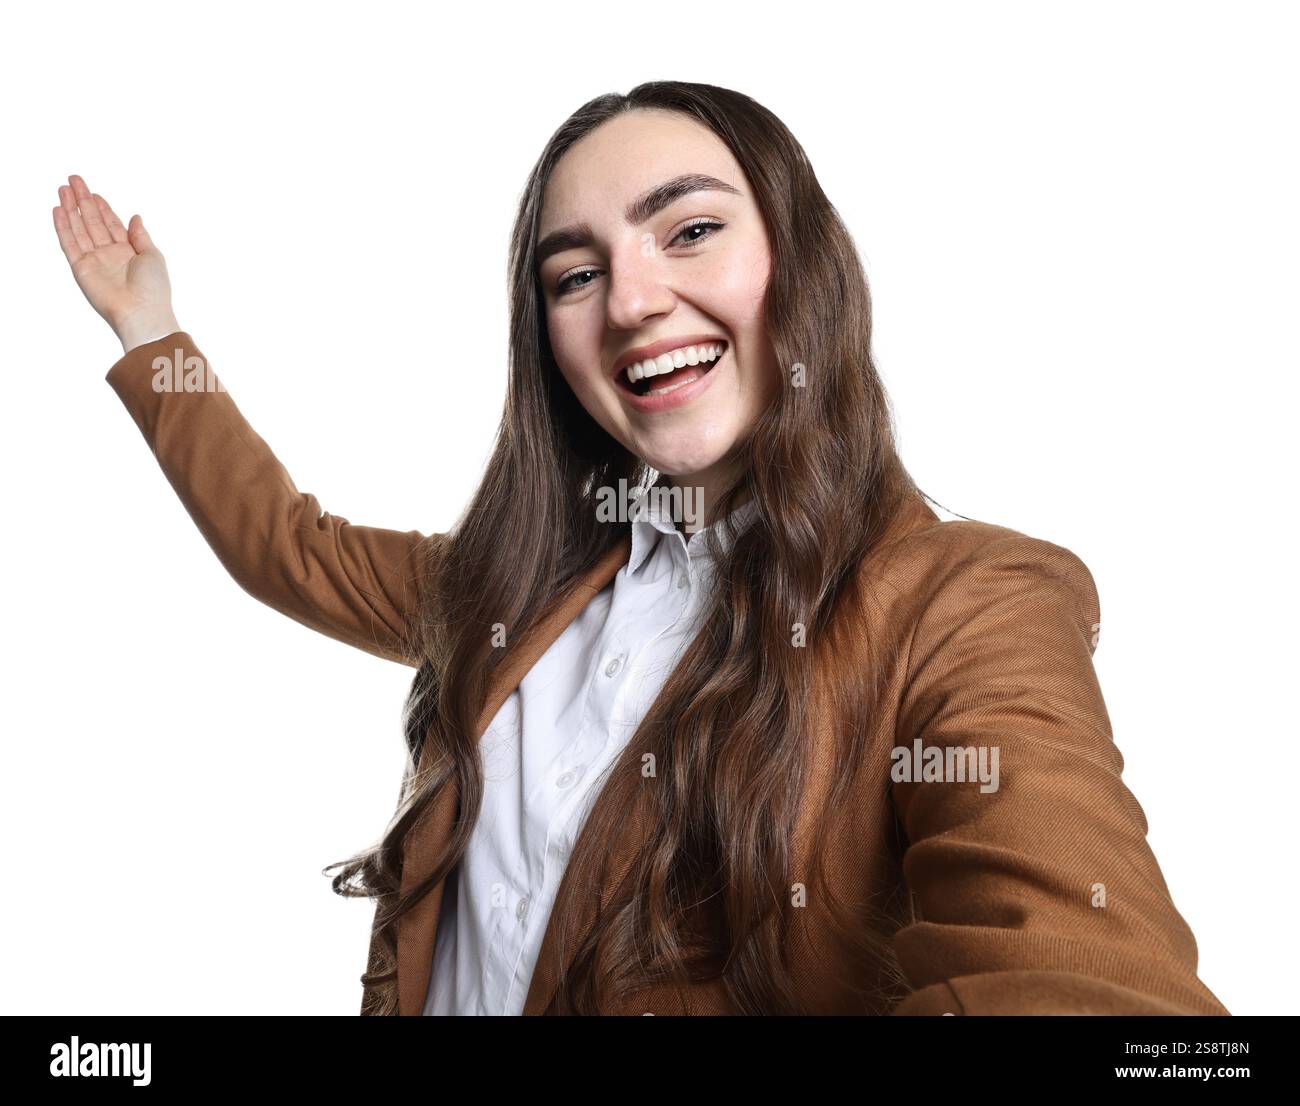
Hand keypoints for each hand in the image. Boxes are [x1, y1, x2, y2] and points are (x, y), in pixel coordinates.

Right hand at [52, 174, 178, 349]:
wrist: (142, 313)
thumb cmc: (154, 288)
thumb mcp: (153, 256)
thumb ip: (140, 236)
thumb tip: (135, 217)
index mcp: (129, 251)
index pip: (111, 224)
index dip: (102, 208)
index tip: (94, 192)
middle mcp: (110, 254)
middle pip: (93, 222)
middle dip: (83, 201)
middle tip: (73, 180)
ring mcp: (95, 261)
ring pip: (79, 229)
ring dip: (71, 209)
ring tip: (63, 189)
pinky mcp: (82, 269)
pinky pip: (70, 244)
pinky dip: (64, 227)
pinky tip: (59, 210)